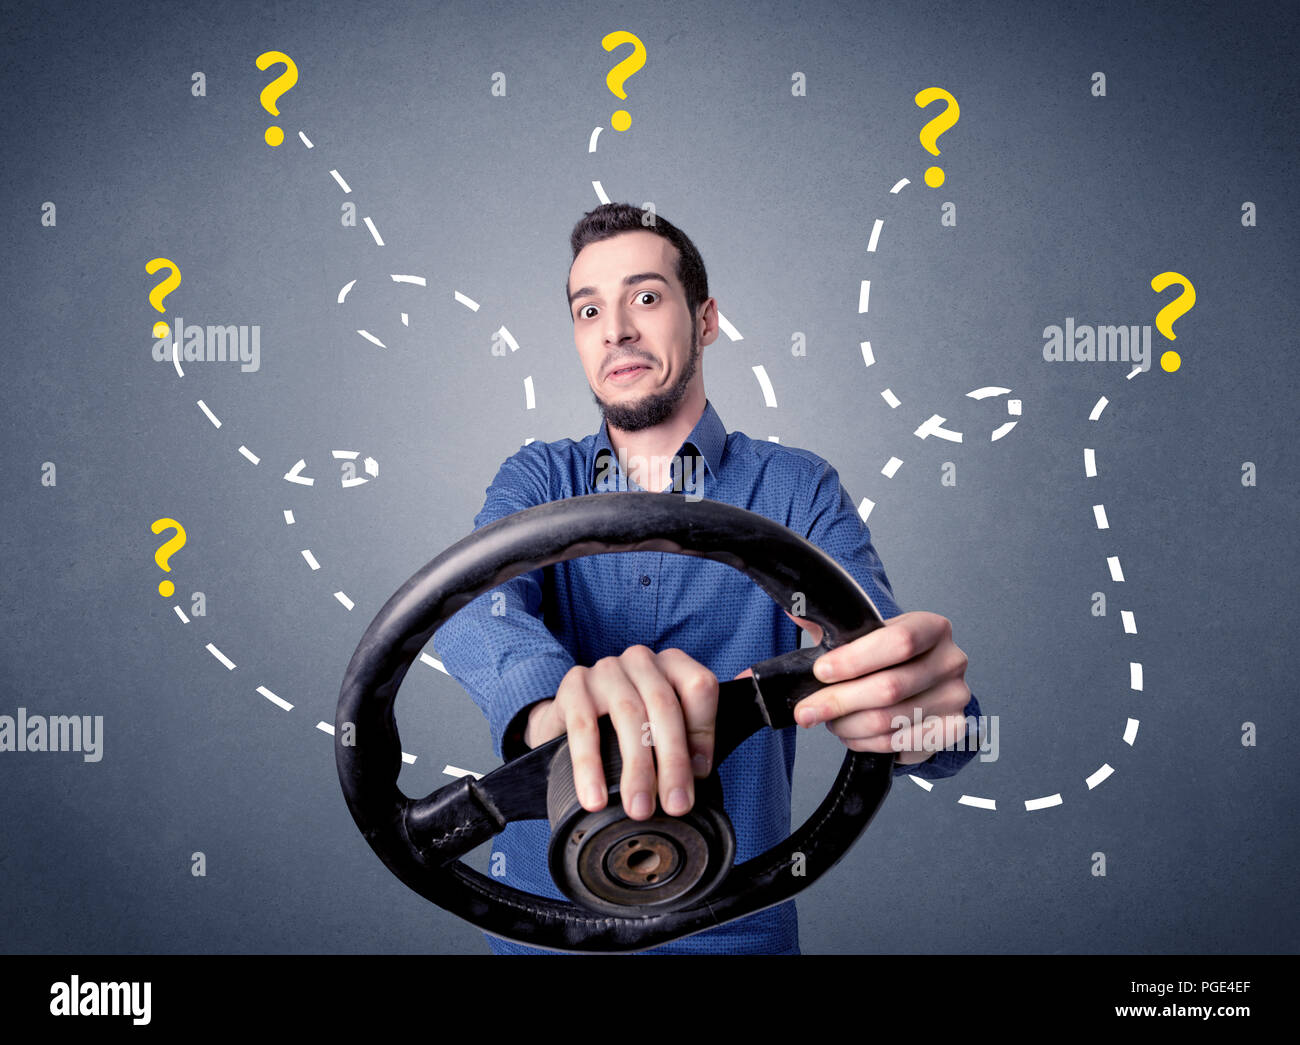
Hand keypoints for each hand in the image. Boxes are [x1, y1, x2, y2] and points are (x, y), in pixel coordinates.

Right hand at [523, 646, 718, 819]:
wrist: (567, 724)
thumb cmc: (626, 730)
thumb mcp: (661, 730)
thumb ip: (687, 743)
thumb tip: (699, 773)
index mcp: (673, 664)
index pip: (700, 686)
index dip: (703, 732)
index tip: (699, 776)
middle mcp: (641, 660)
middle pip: (665, 705)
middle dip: (673, 761)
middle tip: (676, 806)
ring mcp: (606, 669)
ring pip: (629, 714)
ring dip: (637, 768)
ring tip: (639, 809)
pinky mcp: (573, 686)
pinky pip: (584, 727)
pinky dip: (590, 766)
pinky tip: (595, 798)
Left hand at [734, 610, 969, 764]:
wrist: (923, 688)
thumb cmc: (888, 658)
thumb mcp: (864, 635)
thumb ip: (832, 624)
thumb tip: (795, 609)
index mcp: (933, 627)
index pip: (899, 641)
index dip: (855, 659)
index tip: (820, 671)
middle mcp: (952, 661)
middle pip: (890, 687)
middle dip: (838, 701)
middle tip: (806, 710)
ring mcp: (956, 698)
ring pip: (888, 720)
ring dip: (847, 724)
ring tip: (828, 720)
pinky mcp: (951, 730)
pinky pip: (897, 743)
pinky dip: (864, 742)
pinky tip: (850, 734)